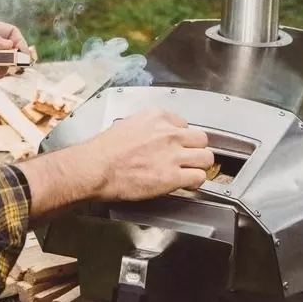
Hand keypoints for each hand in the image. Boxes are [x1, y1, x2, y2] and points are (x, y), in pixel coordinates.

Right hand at [15, 109, 213, 218]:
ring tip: (190, 172)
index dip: (181, 137)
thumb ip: (146, 129)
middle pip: (201, 139)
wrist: (96, 168)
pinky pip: (198, 177)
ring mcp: (173, 155)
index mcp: (157, 117)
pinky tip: (186, 184)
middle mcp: (169, 133)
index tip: (177, 145)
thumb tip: (151, 138)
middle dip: (196, 149)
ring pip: (206, 158)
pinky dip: (194, 182)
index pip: (184, 124)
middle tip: (188, 158)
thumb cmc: (103, 151)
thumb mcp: (127, 126)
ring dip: (199, 166)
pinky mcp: (173, 177)